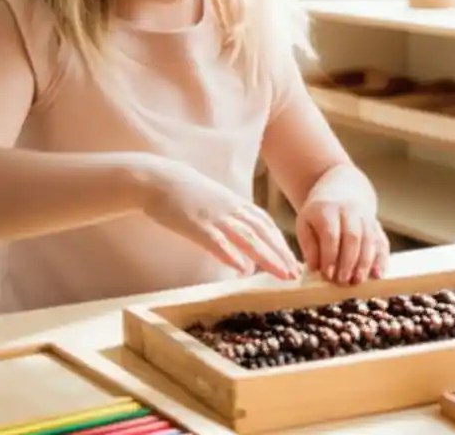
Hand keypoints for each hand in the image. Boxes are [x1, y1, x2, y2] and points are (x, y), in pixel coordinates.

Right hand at [140, 160, 301, 279]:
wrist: (159, 179)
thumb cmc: (186, 195)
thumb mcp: (216, 204)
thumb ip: (231, 222)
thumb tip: (243, 251)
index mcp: (237, 204)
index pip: (266, 225)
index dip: (281, 243)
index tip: (293, 261)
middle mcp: (232, 210)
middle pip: (263, 233)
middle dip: (281, 254)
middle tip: (295, 273)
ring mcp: (215, 216)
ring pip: (248, 238)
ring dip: (267, 257)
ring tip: (281, 273)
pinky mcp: (196, 224)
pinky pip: (217, 241)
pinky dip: (232, 255)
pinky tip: (243, 269)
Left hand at [295, 195, 389, 285]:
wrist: (343, 187)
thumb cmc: (319, 212)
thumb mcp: (305, 222)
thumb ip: (309, 245)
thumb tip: (315, 268)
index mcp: (328, 209)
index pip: (331, 234)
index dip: (330, 255)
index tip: (327, 274)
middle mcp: (350, 210)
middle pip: (353, 236)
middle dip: (349, 261)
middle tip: (343, 281)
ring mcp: (366, 216)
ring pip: (369, 240)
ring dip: (365, 262)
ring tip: (358, 281)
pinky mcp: (376, 225)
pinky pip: (381, 242)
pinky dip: (381, 259)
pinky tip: (377, 274)